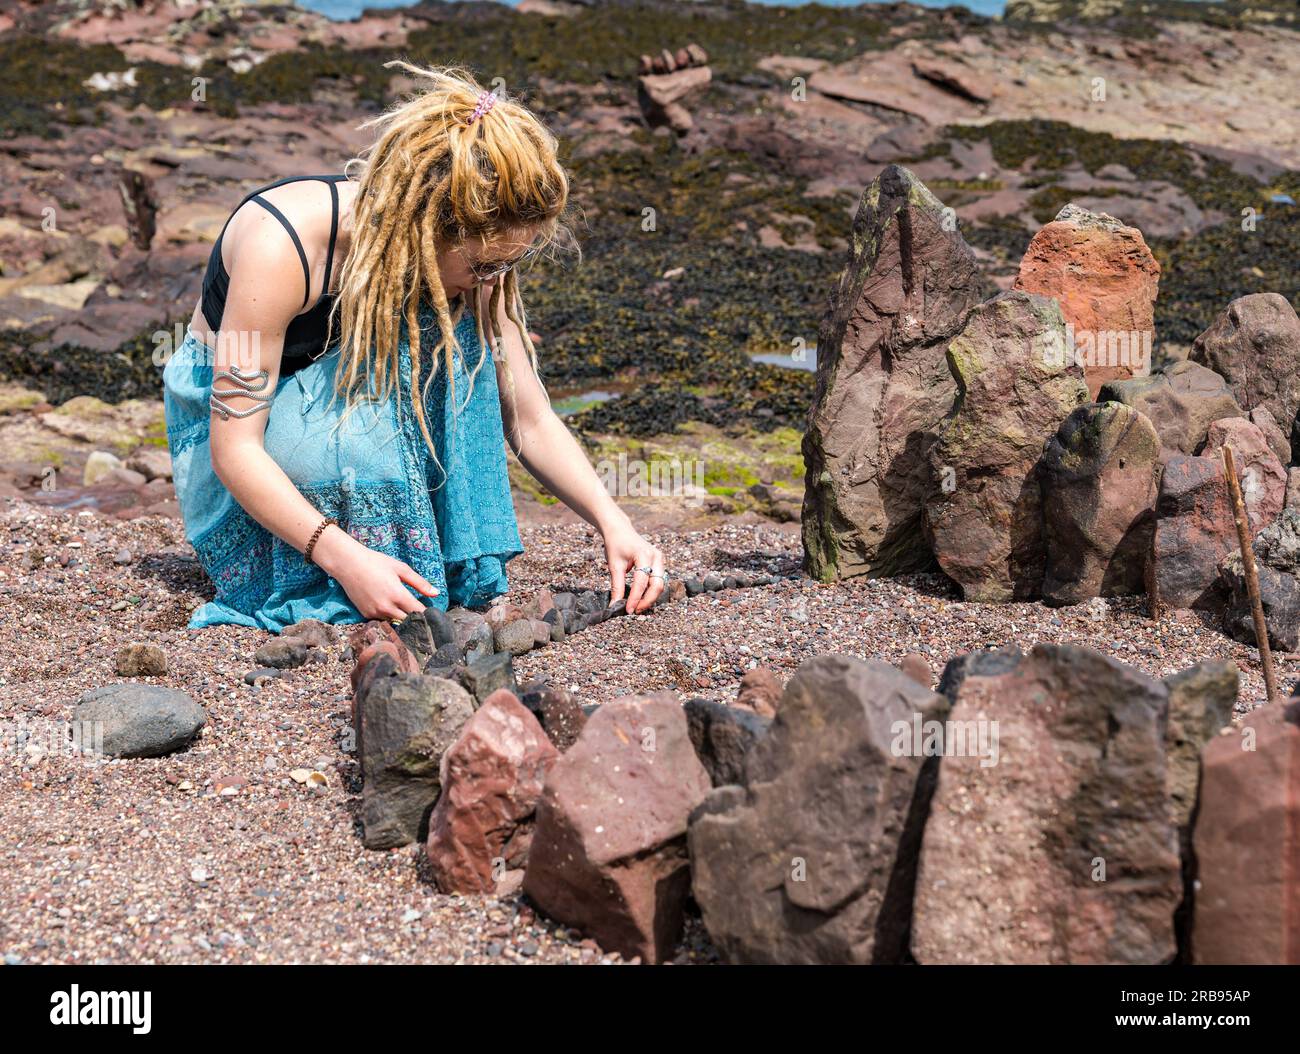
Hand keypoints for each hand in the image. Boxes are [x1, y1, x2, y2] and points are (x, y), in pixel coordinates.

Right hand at [311, 525, 437, 621]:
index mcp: (398, 595)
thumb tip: (436, 593)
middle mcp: (386, 607)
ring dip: (402, 619)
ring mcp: (375, 613)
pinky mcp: (366, 615)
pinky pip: (383, 621)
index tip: (433, 615)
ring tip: (406, 612)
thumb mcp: (401, 569)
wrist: (348, 564)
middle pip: (408, 622)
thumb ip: (419, 583)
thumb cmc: (376, 562)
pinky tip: (390, 609)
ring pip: (395, 623)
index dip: (428, 615)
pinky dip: (389, 617)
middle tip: (421, 615)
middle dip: (416, 619)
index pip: (419, 613)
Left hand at [603, 520, 664, 613]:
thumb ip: (616, 586)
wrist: (620, 530)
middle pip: (657, 584)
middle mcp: (656, 556)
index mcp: (643, 555)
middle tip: (635, 610)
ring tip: (637, 606)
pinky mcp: (659, 562)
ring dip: (650, 597)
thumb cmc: (616, 545)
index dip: (635, 598)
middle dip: (647, 600)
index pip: (641, 582)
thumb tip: (615, 605)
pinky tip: (642, 597)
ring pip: (660, 584)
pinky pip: (658, 580)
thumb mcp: (614, 566)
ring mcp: (660, 558)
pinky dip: (651, 590)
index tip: (628, 610)